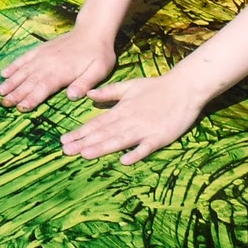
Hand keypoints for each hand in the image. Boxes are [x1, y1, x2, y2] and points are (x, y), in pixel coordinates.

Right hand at [0, 27, 115, 109]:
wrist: (93, 30)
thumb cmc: (98, 54)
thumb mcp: (99, 70)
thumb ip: (84, 83)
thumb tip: (71, 96)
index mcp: (62, 71)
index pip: (43, 87)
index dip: (32, 98)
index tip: (20, 107)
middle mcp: (49, 63)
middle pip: (30, 81)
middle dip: (16, 93)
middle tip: (4, 103)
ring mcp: (43, 55)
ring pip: (24, 70)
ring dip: (11, 81)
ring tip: (0, 92)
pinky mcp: (41, 49)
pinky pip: (24, 58)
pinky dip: (14, 66)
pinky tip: (4, 73)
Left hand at [59, 73, 204, 163]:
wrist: (183, 88)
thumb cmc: (156, 87)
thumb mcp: (129, 86)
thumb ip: (109, 92)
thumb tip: (89, 94)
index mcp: (122, 109)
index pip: (97, 123)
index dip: (80, 132)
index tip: (64, 140)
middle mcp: (129, 120)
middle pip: (103, 133)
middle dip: (83, 142)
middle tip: (65, 151)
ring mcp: (144, 129)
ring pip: (119, 140)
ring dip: (102, 148)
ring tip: (84, 154)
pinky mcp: (160, 137)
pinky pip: (146, 148)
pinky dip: (135, 154)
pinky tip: (124, 161)